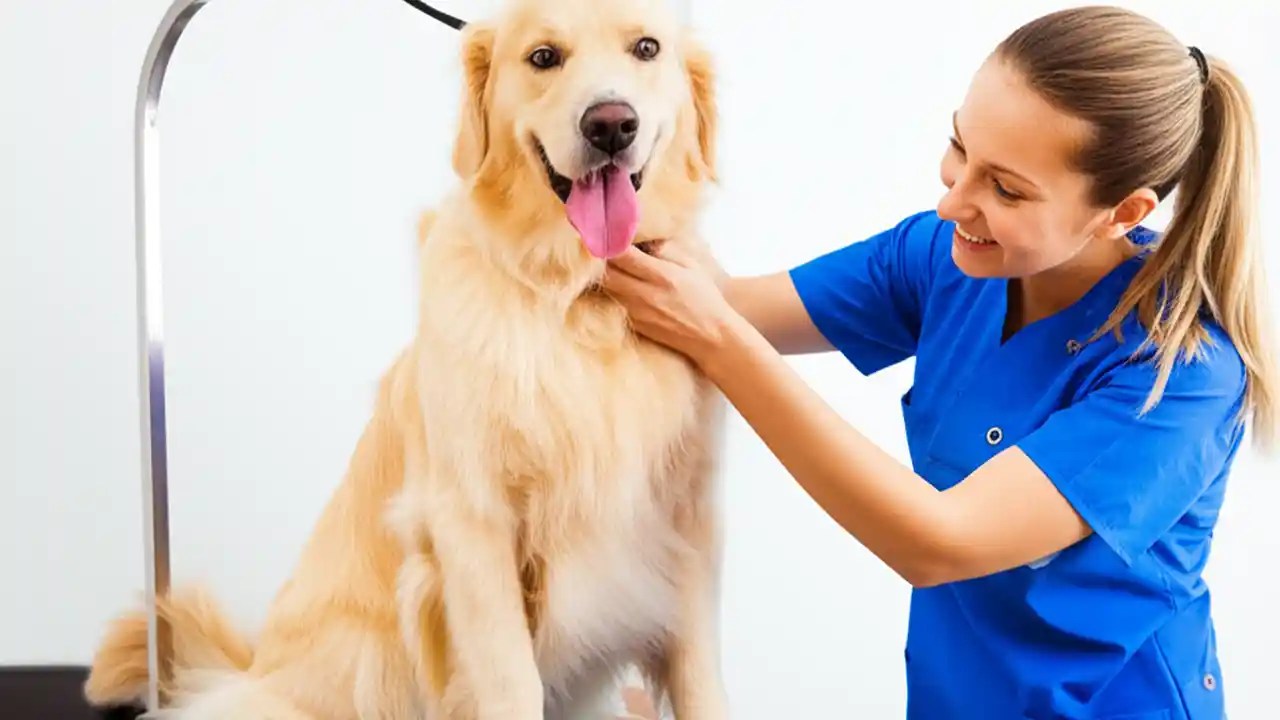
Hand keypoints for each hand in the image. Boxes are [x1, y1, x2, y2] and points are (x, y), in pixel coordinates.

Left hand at [602, 243, 738, 366]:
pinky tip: (616, 283)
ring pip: (606, 289)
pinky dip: (611, 291)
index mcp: (662, 276)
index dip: (609, 242)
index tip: (606, 232)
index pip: (623, 255)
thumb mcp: (691, 266)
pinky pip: (612, 303)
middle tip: (601, 247)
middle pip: (606, 273)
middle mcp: (645, 295)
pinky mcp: (633, 324)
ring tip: (605, 263)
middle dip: (600, 259)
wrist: (710, 336)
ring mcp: (636, 312)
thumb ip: (665, 250)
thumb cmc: (704, 297)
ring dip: (602, 275)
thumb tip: (639, 238)